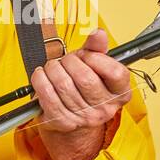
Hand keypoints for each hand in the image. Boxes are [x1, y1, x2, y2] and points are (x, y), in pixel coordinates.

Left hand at [29, 28, 131, 159]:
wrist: (74, 126)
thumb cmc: (84, 90)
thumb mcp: (96, 68)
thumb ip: (97, 49)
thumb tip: (98, 34)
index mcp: (120, 93)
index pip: (115, 72)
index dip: (96, 58)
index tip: (86, 55)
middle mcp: (105, 109)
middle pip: (85, 77)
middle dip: (70, 61)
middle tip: (65, 60)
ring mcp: (84, 118)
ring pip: (63, 83)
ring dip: (53, 68)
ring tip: (53, 67)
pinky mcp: (62, 121)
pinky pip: (47, 94)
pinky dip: (40, 79)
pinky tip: (41, 75)